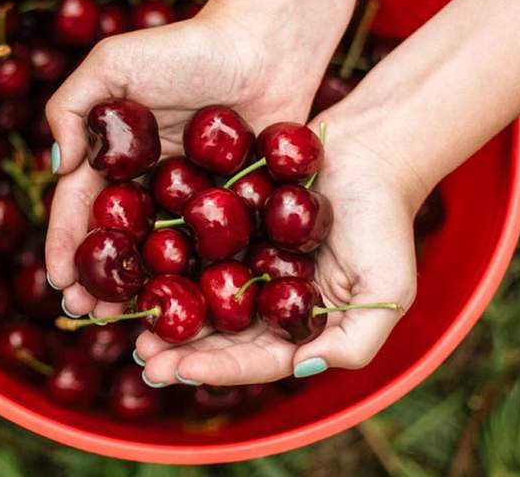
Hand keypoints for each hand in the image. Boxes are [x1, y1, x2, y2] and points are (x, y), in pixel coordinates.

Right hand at [45, 9, 331, 317]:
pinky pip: (213, 250)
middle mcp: (151, 184)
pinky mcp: (237, 209)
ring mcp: (194, 200)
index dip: (67, 244)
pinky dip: (197, 280)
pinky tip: (186, 307)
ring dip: (141, 290)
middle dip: (98, 278)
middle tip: (87, 310)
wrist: (266, 44)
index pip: (81, 207)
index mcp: (117, 157)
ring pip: (161, 255)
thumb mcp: (113, 62)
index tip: (60, 279)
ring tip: (127, 321)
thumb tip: (59, 167)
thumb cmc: (187, 47)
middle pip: (118, 241)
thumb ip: (71, 106)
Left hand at [134, 118, 419, 385]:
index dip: (217, 368)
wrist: (371, 149)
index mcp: (298, 326)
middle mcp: (265, 302)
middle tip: (142, 355)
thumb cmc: (386, 221)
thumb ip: (355, 340)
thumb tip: (301, 369)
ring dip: (165, 313)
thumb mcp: (388, 289)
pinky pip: (191, 248)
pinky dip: (165, 262)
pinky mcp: (226, 226)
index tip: (178, 369)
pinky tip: (137, 269)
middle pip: (217, 335)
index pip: (254, 359)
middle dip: (178, 350)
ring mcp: (243, 263)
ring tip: (132, 321)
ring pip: (197, 296)